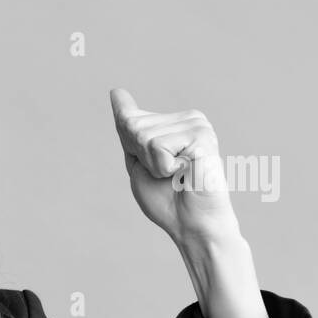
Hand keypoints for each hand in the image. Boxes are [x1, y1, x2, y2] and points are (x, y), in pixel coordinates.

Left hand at [108, 88, 239, 245]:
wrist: (191, 225)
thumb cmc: (166, 200)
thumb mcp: (138, 163)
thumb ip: (128, 133)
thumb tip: (117, 92)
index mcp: (172, 125)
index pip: (132, 115)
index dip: (122, 120)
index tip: (116, 93)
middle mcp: (187, 119)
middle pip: (132, 126)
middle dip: (141, 158)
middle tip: (165, 175)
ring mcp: (197, 125)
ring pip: (144, 136)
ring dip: (154, 165)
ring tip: (176, 176)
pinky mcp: (201, 136)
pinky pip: (158, 146)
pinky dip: (163, 167)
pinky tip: (185, 174)